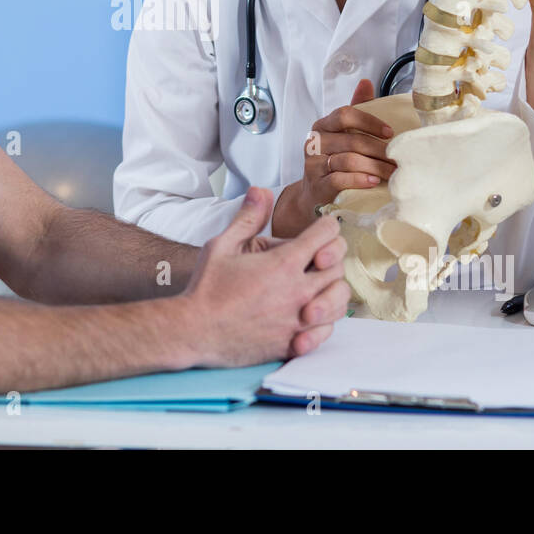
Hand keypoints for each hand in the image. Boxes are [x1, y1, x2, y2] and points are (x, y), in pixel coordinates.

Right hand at [183, 188, 349, 366]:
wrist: (194, 332)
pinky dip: (325, 320)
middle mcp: (297, 291)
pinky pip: (326, 330)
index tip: (321, 227)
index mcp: (283, 263)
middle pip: (338, 267)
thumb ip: (248, 218)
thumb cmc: (206, 288)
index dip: (326, 226)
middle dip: (331, 257)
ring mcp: (297, 320)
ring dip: (332, 288)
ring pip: (339, 300)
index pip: (326, 235)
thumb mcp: (222, 246)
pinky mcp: (293, 343)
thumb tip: (261, 191)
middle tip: (317, 255)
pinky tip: (310, 313)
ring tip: (317, 284)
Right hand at [273, 78, 395, 236]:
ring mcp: (314, 164)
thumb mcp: (343, 135)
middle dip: (379, 150)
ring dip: (375, 166)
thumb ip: (355, 110)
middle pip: (351, 140)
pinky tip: (375, 181)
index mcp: (322, 125)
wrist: (314, 195)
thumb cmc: (334, 161)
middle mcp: (315, 142)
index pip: (345, 115)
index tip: (390, 132)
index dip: (369, 122)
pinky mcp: (317, 184)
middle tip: (398, 158)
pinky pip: (341, 179)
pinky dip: (360, 180)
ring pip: (348, 160)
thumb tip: (366, 83)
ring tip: (392, 172)